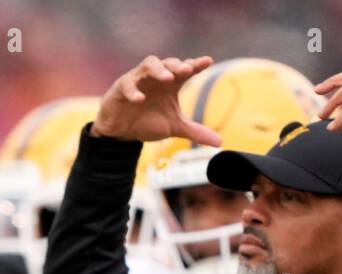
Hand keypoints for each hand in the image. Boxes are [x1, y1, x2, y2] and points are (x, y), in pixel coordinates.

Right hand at [92, 55, 222, 145]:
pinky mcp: (121, 88)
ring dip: (158, 69)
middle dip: (177, 65)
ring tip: (167, 78)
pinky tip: (139, 99)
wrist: (121, 132)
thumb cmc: (147, 122)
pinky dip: (133, 90)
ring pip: (148, 65)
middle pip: (168, 63)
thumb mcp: (174, 128)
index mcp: (171, 83)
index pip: (186, 69)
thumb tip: (220, 143)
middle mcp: (156, 77)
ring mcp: (138, 80)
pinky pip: (127, 84)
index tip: (207, 62)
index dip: (196, 64)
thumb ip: (196, 132)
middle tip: (187, 70)